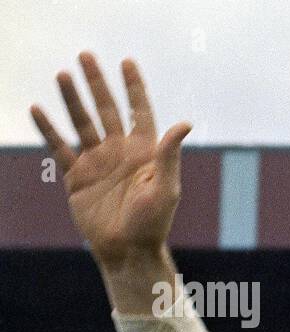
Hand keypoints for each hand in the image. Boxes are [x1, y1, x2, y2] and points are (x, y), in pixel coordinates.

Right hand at [30, 52, 190, 266]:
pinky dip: (49, 130)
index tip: (127, 62)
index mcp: (144, 152)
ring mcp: (97, 162)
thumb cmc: (153, 223)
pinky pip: (60, 148)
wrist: (128, 250)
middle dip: (97, 83)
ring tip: (63, 75)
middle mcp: (120, 152)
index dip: (134, 88)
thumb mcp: (166, 187)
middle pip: (106, 109)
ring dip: (72, 99)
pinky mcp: (76, 177)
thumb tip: (184, 123)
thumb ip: (169, 154)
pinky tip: (38, 109)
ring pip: (82, 123)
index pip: (139, 111)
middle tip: (86, 55)